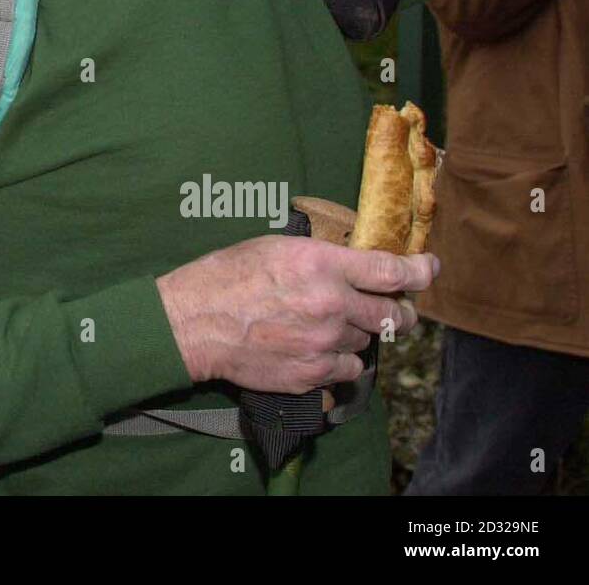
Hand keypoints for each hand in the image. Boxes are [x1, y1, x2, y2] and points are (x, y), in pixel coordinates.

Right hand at [157, 235, 437, 394]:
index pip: (391, 271)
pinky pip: (348, 371)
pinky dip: (341, 362)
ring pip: (368, 343)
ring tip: (328, 326)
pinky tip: (318, 349)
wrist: (193, 322)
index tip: (429, 268)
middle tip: (397, 309)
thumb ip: (321, 258)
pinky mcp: (312, 374)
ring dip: (359, 334)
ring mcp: (324, 343)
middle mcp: (331, 304)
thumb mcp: (275, 247)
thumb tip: (355, 265)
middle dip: (402, 312)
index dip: (419, 271)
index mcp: (321, 265)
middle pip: (394, 314)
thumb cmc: (226, 276)